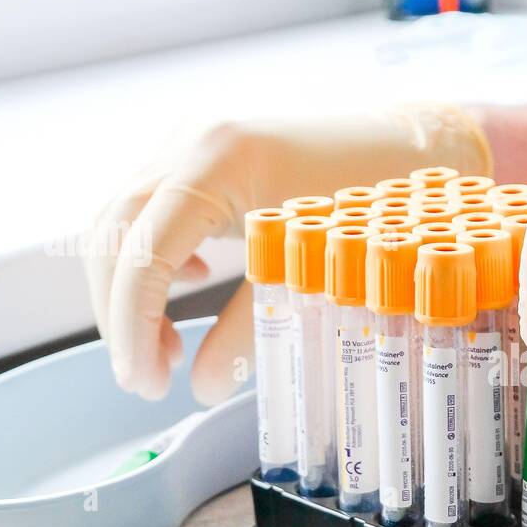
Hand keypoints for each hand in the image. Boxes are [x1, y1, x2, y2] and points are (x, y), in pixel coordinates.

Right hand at [82, 107, 490, 401]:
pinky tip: (193, 286)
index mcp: (220, 158)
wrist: (412, 141)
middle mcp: (191, 139)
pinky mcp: (196, 155)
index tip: (144, 380)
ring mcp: (188, 141)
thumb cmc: (379, 194)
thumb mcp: (316, 269)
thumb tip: (203, 387)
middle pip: (114, 235)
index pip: (143, 250)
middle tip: (148, 379)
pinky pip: (146, 211)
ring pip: (119, 224)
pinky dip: (151, 260)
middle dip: (120, 315)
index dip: (132, 324)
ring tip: (168, 348)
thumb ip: (254, 332)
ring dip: (130, 292)